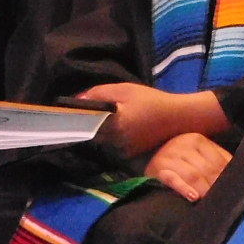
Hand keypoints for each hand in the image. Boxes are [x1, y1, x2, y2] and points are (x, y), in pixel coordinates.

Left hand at [83, 83, 231, 157]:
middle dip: (84, 127)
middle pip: (89, 136)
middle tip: (81, 117)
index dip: (73, 120)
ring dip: (96, 134)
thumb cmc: (152, 101)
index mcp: (111, 125)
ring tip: (98, 122)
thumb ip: (99, 93)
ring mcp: (121, 150)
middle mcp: (114, 141)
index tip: (64, 114)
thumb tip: (77, 100)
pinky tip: (115, 130)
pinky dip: (108, 139)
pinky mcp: (129, 154)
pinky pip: (111, 147)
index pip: (82, 125)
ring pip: (99, 142)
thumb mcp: (125, 90)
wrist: (179, 118)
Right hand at [143, 132, 232, 201]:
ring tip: (212, 200)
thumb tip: (239, 172)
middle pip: (207, 169)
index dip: (227, 176)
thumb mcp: (199, 155)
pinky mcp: (157, 170)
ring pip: (193, 175)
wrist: (149, 160)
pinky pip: (172, 180)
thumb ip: (218, 160)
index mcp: (196, 140)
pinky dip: (184, 189)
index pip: (217, 161)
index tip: (234, 190)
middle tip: (225, 200)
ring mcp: (168, 156)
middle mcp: (182, 145)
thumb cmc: (181, 161)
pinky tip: (193, 198)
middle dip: (216, 185)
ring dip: (204, 189)